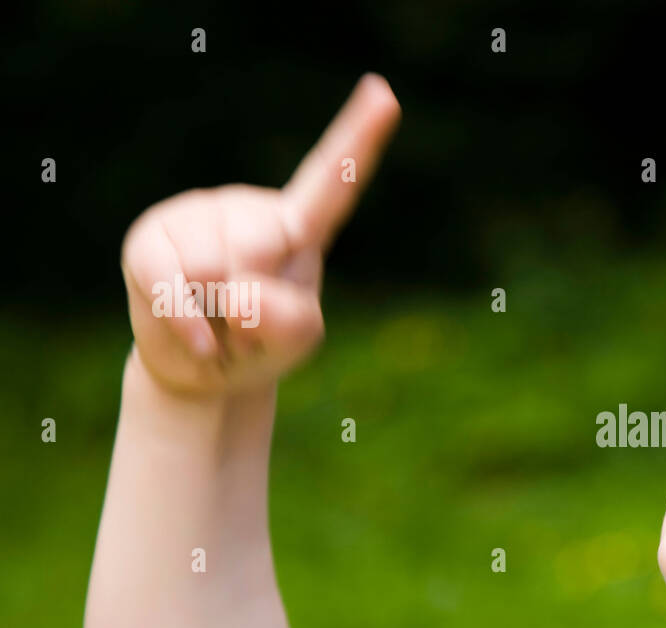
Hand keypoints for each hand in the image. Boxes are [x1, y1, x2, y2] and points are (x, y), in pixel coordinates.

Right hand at [120, 73, 400, 395]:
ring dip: (214, 313)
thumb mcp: (295, 342)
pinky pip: (166, 280)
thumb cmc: (260, 344)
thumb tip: (241, 291)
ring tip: (216, 316)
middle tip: (244, 318)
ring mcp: (198, 214)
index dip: (359, 137)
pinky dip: (182, 321)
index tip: (384, 93)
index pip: (333, 181)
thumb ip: (290, 322)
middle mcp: (249, 208)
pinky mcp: (152, 234)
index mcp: (300, 226)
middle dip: (250, 298)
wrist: (203, 367)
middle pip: (258, 246)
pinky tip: (197, 336)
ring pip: (210, 267)